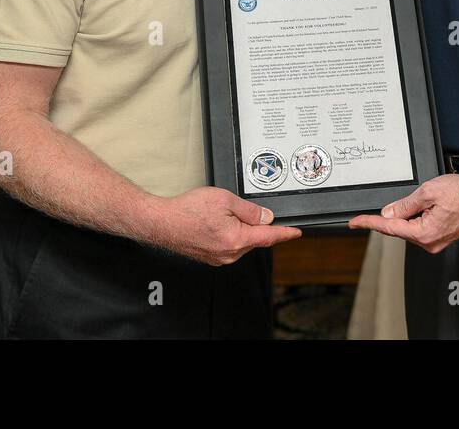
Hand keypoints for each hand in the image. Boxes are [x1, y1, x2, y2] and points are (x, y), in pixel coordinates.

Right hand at [145, 186, 301, 265]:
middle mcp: (229, 254)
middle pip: (254, 238)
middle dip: (254, 224)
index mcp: (236, 239)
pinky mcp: (211, 257)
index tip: (296, 232)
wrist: (162, 222)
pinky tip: (215, 223)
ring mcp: (219, 258)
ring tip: (218, 214)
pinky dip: (230, 234)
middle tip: (236, 208)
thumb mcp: (225, 199)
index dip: (285, 233)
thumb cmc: (188, 210)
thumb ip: (250, 210)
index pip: (269, 237)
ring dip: (240, 229)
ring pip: (241, 242)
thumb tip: (265, 217)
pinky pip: (229, 245)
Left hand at [348, 170, 458, 252]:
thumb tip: (388, 212)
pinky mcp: (441, 236)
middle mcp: (430, 242)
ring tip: (430, 198)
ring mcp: (436, 241)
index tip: (354, 222)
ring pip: (411, 227)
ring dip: (410, 214)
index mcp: (425, 234)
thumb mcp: (428, 192)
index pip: (389, 228)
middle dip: (395, 214)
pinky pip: (421, 227)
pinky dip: (417, 216)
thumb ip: (404, 204)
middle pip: (400, 228)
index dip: (369, 223)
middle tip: (410, 198)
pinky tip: (428, 205)